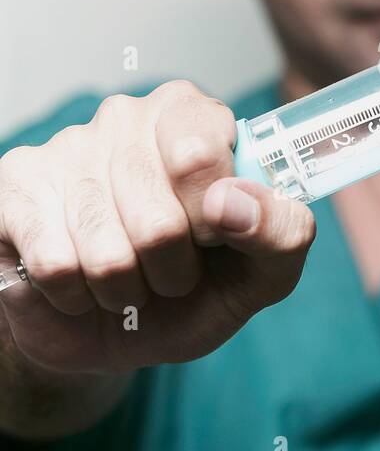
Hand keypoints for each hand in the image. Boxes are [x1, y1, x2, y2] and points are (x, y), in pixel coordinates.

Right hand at [0, 81, 314, 374]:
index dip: (214, 221)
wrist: (112, 333)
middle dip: (173, 272)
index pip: (201, 155)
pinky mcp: (14, 190)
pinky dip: (77, 297)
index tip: (212, 239)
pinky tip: (80, 284)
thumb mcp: (261, 273)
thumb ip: (281, 234)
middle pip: (159, 220)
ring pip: (107, 252)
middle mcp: (126, 118)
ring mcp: (64, 150)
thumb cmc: (192, 290)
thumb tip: (234, 203)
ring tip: (126, 281)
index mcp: (193, 116)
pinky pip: (55, 264)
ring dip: (126, 292)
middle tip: (169, 272)